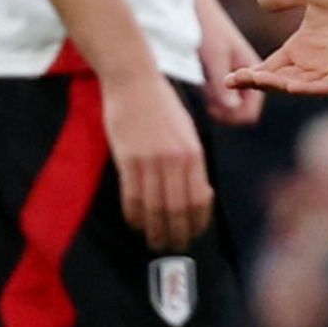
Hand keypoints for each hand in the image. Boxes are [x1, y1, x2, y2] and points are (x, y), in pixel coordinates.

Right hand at [102, 72, 211, 252]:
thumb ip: (190, 160)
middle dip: (177, 233)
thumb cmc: (160, 103)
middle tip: (174, 247)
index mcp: (193, 152)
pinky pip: (132, 196)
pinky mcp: (128, 158)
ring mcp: (150, 160)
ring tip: (155, 242)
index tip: (193, 233)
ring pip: (155, 207)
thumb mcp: (185, 130)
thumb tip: (193, 193)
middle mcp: (175, 159)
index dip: (197, 222)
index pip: (199, 199)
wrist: (133, 79)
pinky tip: (136, 224)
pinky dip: (135, 215)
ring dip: (155, 230)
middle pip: (178, 209)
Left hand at [196, 0, 264, 126]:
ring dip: (219, 106)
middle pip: (243, 110)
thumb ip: (221, 81)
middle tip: (208, 105)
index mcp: (255, 68)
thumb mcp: (213, 54)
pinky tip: (201, 88)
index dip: (235, 115)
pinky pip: (222, 95)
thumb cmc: (205, 26)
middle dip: (226, 113)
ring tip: (203, 95)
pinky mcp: (223, 71)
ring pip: (232, 104)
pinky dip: (213, 98)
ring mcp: (237, 73)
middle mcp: (250, 73)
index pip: (251, 109)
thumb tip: (231, 108)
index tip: (214, 108)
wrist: (194, 4)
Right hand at [226, 0, 327, 96]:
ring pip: (301, 84)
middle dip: (259, 82)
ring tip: (259, 81)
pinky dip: (311, 88)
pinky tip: (292, 85)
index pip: (272, 65)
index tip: (230, 77)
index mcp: (303, 45)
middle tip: (236, 81)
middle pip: (281, 78)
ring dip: (280, 85)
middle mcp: (315, 60)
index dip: (253, 74)